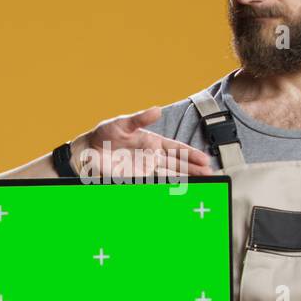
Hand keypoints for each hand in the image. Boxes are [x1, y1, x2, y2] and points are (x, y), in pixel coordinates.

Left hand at [70, 107, 212, 178]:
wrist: (89, 151)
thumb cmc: (105, 134)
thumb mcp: (123, 123)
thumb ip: (140, 118)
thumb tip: (158, 109)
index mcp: (152, 141)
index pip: (177, 148)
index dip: (191, 154)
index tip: (205, 160)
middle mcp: (152, 156)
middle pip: (178, 164)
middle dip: (194, 169)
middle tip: (211, 174)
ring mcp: (146, 169)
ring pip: (171, 175)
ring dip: (186, 179)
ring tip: (203, 183)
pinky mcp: (137, 179)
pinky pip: (156, 184)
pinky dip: (168, 187)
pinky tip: (180, 190)